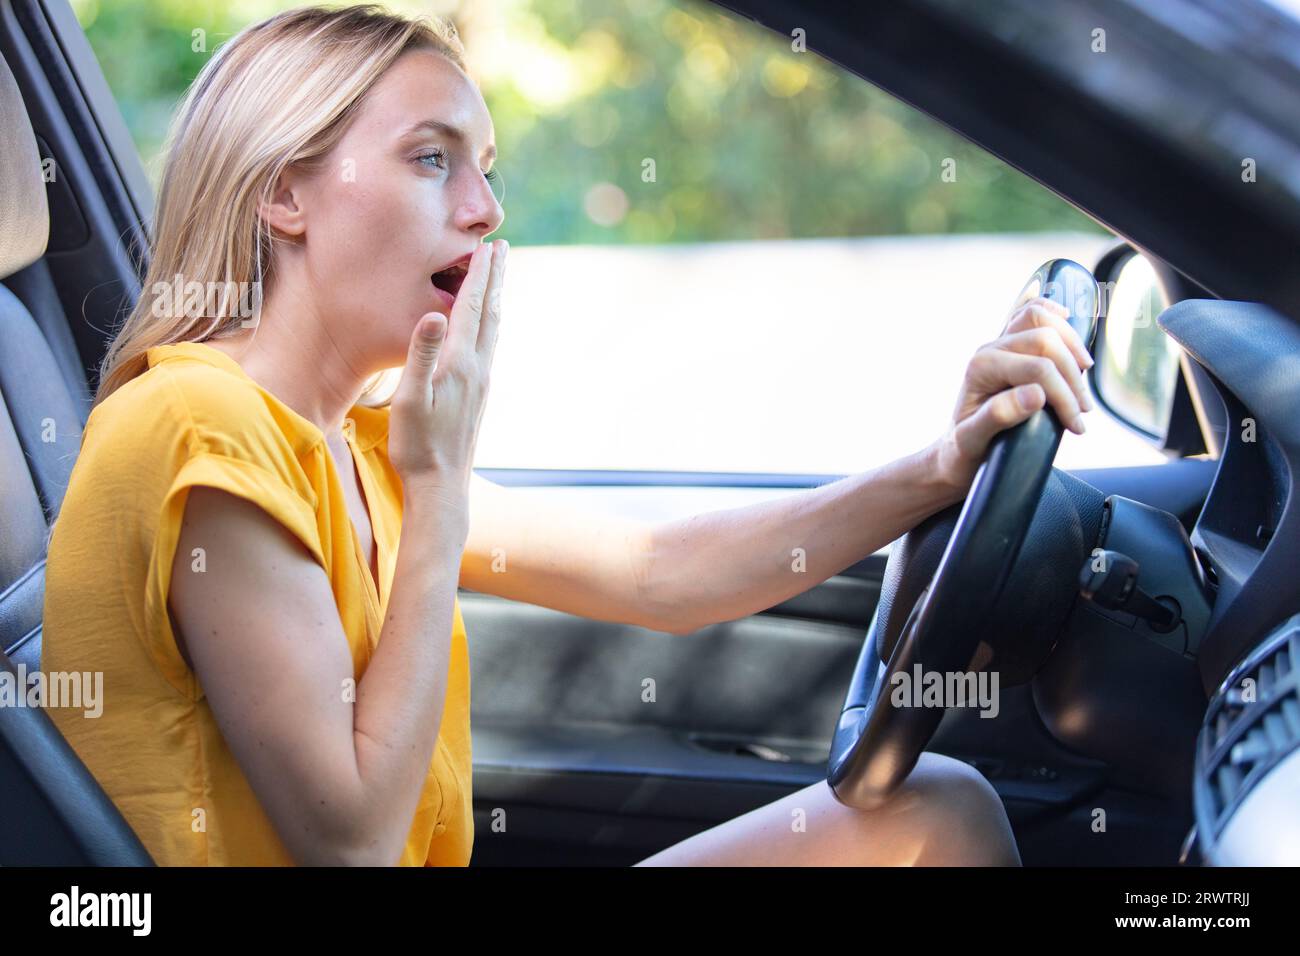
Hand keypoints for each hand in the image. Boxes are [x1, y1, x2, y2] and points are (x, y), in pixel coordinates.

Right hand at [388, 239, 507, 504]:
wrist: (442, 486)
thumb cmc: (418, 444)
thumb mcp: (408, 399)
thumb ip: (420, 354)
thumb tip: (432, 314)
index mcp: (460, 363)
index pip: (471, 307)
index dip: (479, 275)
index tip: (488, 246)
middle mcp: (478, 368)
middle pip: (490, 312)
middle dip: (495, 278)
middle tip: (502, 248)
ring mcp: (482, 382)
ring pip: (493, 329)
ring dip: (496, 299)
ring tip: (498, 277)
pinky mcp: (480, 395)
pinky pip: (489, 347)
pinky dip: (490, 324)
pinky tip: (487, 326)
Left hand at [929, 295, 1093, 497]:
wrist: (956, 450)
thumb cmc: (964, 447)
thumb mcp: (973, 440)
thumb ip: (999, 416)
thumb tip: (1035, 394)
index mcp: (980, 367)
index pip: (1039, 368)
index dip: (1064, 395)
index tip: (1076, 424)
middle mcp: (990, 349)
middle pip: (1047, 340)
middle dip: (1072, 376)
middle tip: (1082, 411)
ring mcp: (1001, 344)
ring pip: (1044, 321)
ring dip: (1073, 349)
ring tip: (1082, 384)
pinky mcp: (1012, 346)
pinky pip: (1032, 313)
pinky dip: (1054, 314)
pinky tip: (1068, 322)